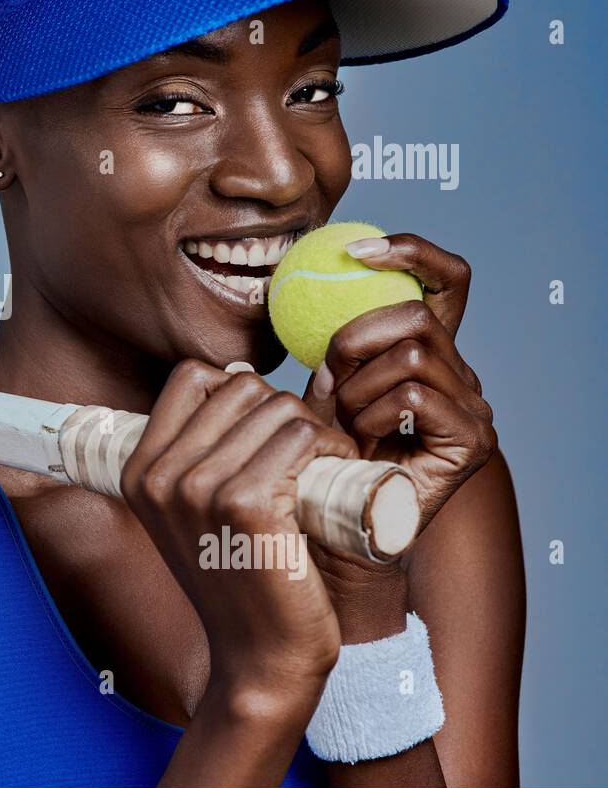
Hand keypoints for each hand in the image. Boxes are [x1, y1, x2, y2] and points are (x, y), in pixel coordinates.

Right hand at [120, 360, 359, 701]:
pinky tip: (337, 472)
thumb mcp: (192, 509)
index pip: (190, 376)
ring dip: (314, 428)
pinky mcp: (246, 505)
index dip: (238, 390)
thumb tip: (238, 375)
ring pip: (276, 407)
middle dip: (281, 409)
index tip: (262, 431)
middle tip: (303, 452)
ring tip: (323, 466)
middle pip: (239, 386)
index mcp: (137, 470)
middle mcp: (158, 475)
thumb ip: (197, 449)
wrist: (260, 657)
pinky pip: (302, 435)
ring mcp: (198, 489)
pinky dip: (331, 446)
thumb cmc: (239, 578)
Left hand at [305, 233, 496, 527]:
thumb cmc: (325, 465)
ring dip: (357, 389)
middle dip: (358, 339)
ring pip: (410, 356)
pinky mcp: (473, 439)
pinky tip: (361, 444)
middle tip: (330, 376)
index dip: (413, 252)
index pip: (447, 279)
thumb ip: (331, 359)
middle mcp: (461, 377)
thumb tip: (313, 316)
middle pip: (418, 316)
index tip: (360, 251)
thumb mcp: (320, 398)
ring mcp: (474, 408)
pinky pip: (413, 396)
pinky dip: (372, 415)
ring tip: (343, 425)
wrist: (343, 536)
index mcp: (430, 355)